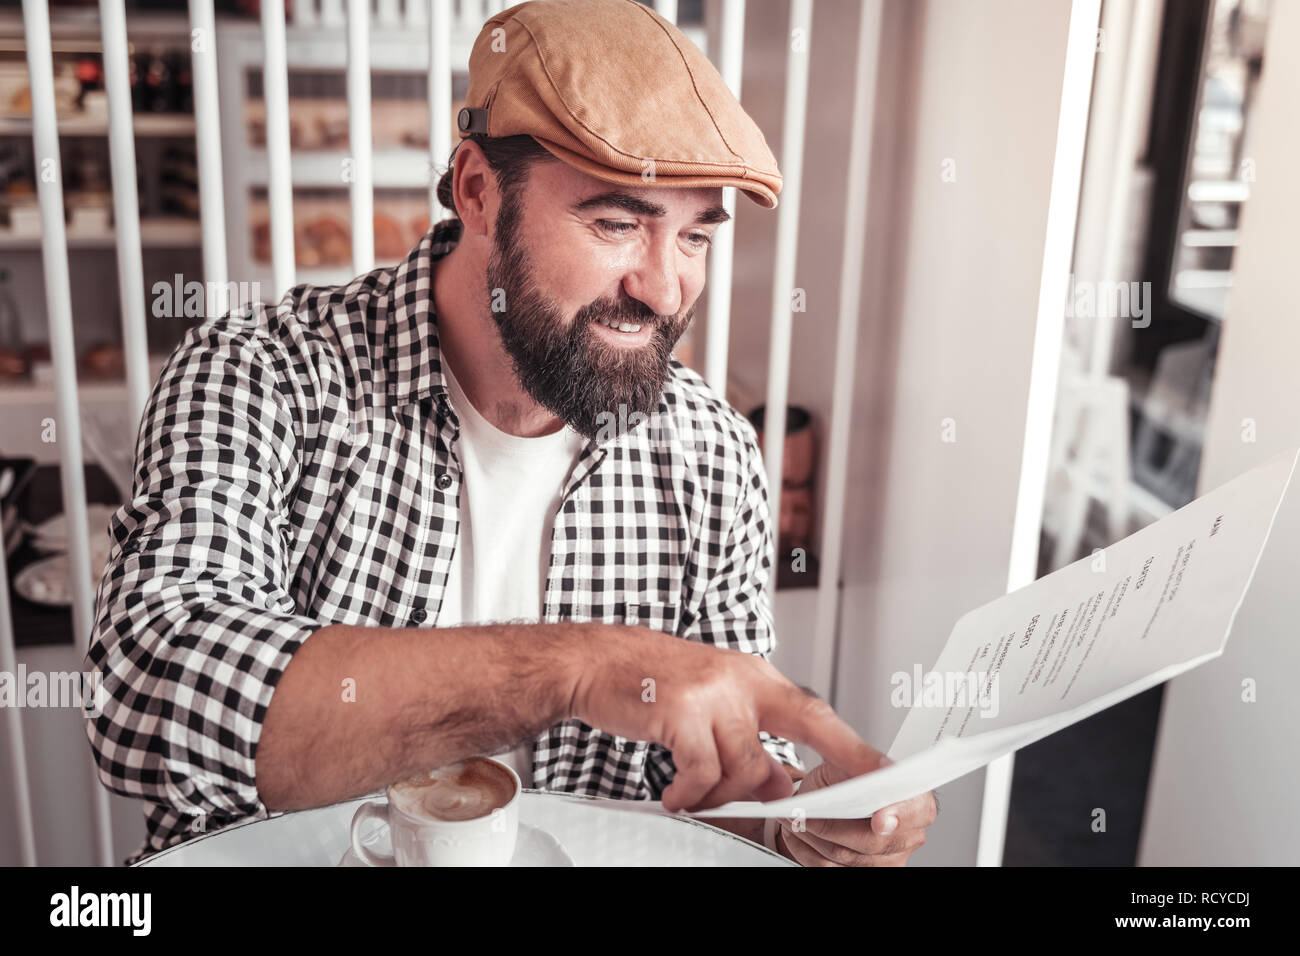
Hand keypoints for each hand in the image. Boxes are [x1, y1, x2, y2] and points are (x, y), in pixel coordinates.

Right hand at [569, 625, 882, 812]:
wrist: (596, 662)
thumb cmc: (652, 681)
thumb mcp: (712, 702)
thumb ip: (748, 738)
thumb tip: (779, 782)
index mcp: (754, 677)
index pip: (817, 714)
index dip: (854, 747)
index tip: (887, 773)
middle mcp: (741, 681)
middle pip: (797, 735)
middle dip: (816, 776)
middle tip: (808, 806)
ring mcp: (713, 694)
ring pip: (745, 767)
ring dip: (719, 794)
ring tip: (693, 793)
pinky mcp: (682, 712)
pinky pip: (703, 773)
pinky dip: (690, 794)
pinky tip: (675, 792)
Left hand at [774, 757, 936, 866]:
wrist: (824, 798)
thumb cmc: (839, 780)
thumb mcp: (846, 759)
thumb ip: (863, 762)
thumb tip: (885, 767)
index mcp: (914, 799)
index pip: (920, 810)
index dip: (901, 815)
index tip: (879, 820)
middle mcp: (909, 833)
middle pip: (875, 841)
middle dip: (833, 826)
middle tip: (803, 812)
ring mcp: (890, 858)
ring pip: (848, 857)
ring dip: (814, 837)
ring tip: (794, 818)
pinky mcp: (866, 871)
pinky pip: (831, 868)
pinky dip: (808, 850)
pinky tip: (799, 833)